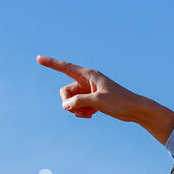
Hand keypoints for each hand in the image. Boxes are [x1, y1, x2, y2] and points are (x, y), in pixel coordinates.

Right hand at [36, 56, 173, 142]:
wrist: (135, 110)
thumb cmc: (120, 102)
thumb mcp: (98, 102)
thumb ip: (79, 102)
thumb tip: (65, 105)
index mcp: (89, 75)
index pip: (66, 67)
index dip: (51, 63)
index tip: (38, 58)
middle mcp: (87, 81)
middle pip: (65, 91)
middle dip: (68, 103)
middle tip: (79, 111)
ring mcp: (88, 90)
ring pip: (71, 100)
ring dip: (76, 109)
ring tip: (89, 114)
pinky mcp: (92, 100)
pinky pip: (77, 106)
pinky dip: (81, 112)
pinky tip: (91, 116)